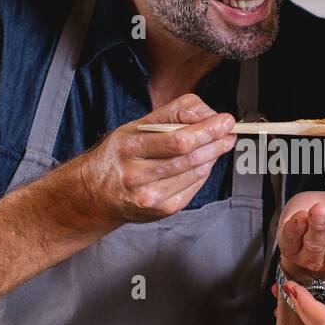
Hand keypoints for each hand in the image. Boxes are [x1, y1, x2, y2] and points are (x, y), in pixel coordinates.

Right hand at [65, 94, 235, 226]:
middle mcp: (136, 175)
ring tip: (220, 144)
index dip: (207, 130)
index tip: (225, 120)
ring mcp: (149, 196)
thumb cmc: (121, 155)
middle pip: (189, 157)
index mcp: (128, 148)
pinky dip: (203, 172)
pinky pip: (193, 187)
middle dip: (215, 142)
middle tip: (229, 132)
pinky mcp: (161, 210)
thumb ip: (173, 114)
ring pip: (195, 172)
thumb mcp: (136, 126)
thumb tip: (207, 115)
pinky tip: (202, 163)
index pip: (177, 140)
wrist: (96, 194)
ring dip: (213, 156)